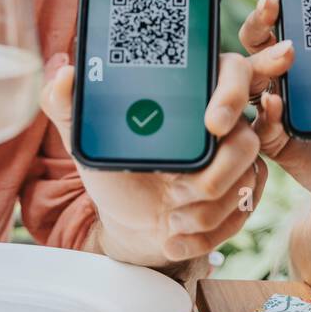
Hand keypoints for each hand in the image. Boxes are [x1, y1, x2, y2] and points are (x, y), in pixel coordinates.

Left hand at [39, 50, 267, 270]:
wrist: (128, 220)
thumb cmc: (116, 170)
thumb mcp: (89, 138)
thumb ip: (69, 105)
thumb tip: (64, 76)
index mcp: (194, 94)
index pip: (233, 72)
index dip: (231, 93)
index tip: (211, 124)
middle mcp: (224, 124)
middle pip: (246, 139)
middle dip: (215, 175)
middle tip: (176, 190)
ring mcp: (238, 161)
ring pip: (246, 181)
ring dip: (204, 210)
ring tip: (170, 217)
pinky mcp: (243, 195)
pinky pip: (241, 214)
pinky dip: (205, 235)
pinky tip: (173, 239)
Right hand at [239, 0, 310, 214]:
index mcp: (308, 54)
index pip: (285, 13)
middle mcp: (284, 75)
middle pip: (260, 35)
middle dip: (261, 14)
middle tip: (272, 1)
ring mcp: (274, 105)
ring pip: (252, 75)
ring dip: (263, 58)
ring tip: (284, 49)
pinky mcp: (274, 141)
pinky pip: (262, 124)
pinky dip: (269, 113)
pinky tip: (276, 105)